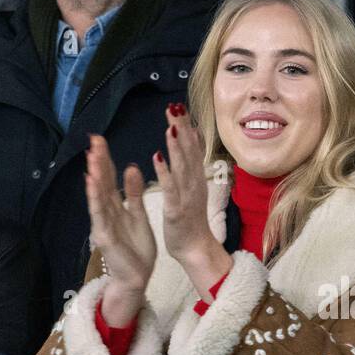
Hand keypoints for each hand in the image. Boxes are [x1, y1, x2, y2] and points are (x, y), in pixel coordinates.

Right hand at [84, 135, 157, 327]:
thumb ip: (134, 193)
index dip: (105, 159)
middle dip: (97, 161)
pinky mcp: (105, 237)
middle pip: (101, 183)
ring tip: (92, 157)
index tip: (100, 139)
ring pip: (98, 196)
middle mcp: (106, 212)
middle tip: (93, 140)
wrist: (136, 277)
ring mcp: (103, 224)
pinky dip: (95, 199)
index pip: (109, 178)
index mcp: (116, 206)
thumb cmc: (136, 248)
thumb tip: (131, 167)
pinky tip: (92, 184)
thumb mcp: (138, 215)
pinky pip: (100, 215)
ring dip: (94, 177)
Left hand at [154, 103, 231, 299]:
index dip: (186, 127)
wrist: (196, 249)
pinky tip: (157, 158)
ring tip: (170, 126)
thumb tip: (191, 137)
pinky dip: (165, 173)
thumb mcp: (193, 187)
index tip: (180, 106)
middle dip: (181, 129)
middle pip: (188, 152)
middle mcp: (193, 184)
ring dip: (176, 146)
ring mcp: (186, 197)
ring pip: (181, 168)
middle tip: (175, 106)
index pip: (192, 148)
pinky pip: (170, 190)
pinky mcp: (176, 211)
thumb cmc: (191, 219)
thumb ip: (191, 163)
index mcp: (195, 179)